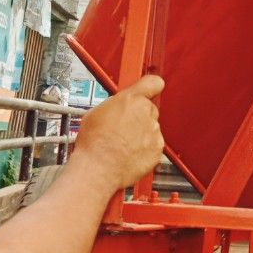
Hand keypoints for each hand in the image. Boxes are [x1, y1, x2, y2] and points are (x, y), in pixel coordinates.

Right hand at [73, 74, 164, 189]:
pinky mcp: (158, 149)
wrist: (99, 169)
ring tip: (122, 144)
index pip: (153, 83)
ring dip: (141, 134)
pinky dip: (144, 149)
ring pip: (151, 128)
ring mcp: (154, 131)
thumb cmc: (94, 143)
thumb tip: (119, 106)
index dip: (151, 86)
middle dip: (139, 116)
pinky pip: (153, 145)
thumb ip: (116, 105)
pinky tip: (129, 154)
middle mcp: (146, 113)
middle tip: (123, 127)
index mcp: (131, 100)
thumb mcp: (96, 113)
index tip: (150, 89)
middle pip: (149, 109)